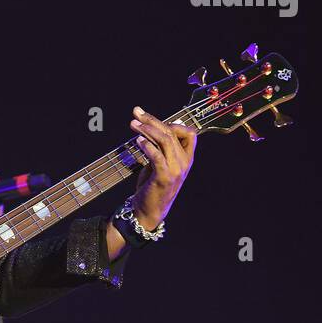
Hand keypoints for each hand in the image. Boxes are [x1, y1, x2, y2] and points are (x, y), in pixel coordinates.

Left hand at [129, 106, 196, 228]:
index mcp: (186, 158)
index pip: (189, 133)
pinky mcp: (164, 177)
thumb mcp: (159, 163)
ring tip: (133, 124)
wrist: (149, 210)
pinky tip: (138, 140)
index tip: (151, 120)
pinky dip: (147, 145)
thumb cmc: (152, 185)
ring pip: (165, 140)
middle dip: (153, 120)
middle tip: (136, 112)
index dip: (172, 123)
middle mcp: (184, 162)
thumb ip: (160, 148)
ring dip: (148, 129)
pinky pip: (157, 155)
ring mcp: (176, 170)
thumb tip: (151, 127)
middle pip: (172, 132)